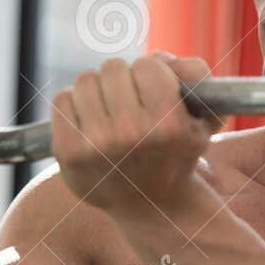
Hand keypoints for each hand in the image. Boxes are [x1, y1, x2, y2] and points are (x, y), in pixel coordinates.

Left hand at [51, 53, 217, 219]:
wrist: (149, 205)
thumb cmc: (175, 154)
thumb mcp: (203, 119)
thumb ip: (197, 76)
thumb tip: (160, 59)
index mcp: (168, 125)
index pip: (147, 65)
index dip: (151, 75)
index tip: (152, 94)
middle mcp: (132, 134)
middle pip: (113, 68)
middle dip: (122, 81)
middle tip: (129, 104)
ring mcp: (96, 145)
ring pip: (86, 81)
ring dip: (96, 91)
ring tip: (108, 113)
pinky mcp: (68, 152)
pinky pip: (61, 100)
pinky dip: (73, 106)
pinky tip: (88, 124)